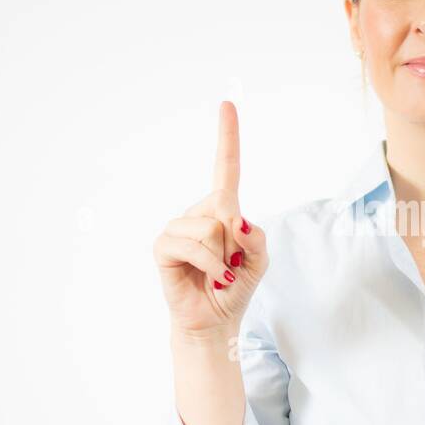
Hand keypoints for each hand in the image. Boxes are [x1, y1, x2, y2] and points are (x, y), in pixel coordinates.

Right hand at [153, 101, 268, 335]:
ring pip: (210, 228)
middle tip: (230, 264)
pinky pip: (192, 244)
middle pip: (225, 206)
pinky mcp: (164, 246)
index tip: (227, 104)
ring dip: (222, 257)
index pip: (226, 167)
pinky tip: (210, 277)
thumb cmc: (235, 286)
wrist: (215, 319)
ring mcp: (179, 227)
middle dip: (236, 240)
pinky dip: (208, 264)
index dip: (227, 136)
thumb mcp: (260, 261)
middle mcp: (199, 212)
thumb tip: (236, 219)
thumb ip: (256, 238)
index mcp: (223, 209)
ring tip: (217, 272)